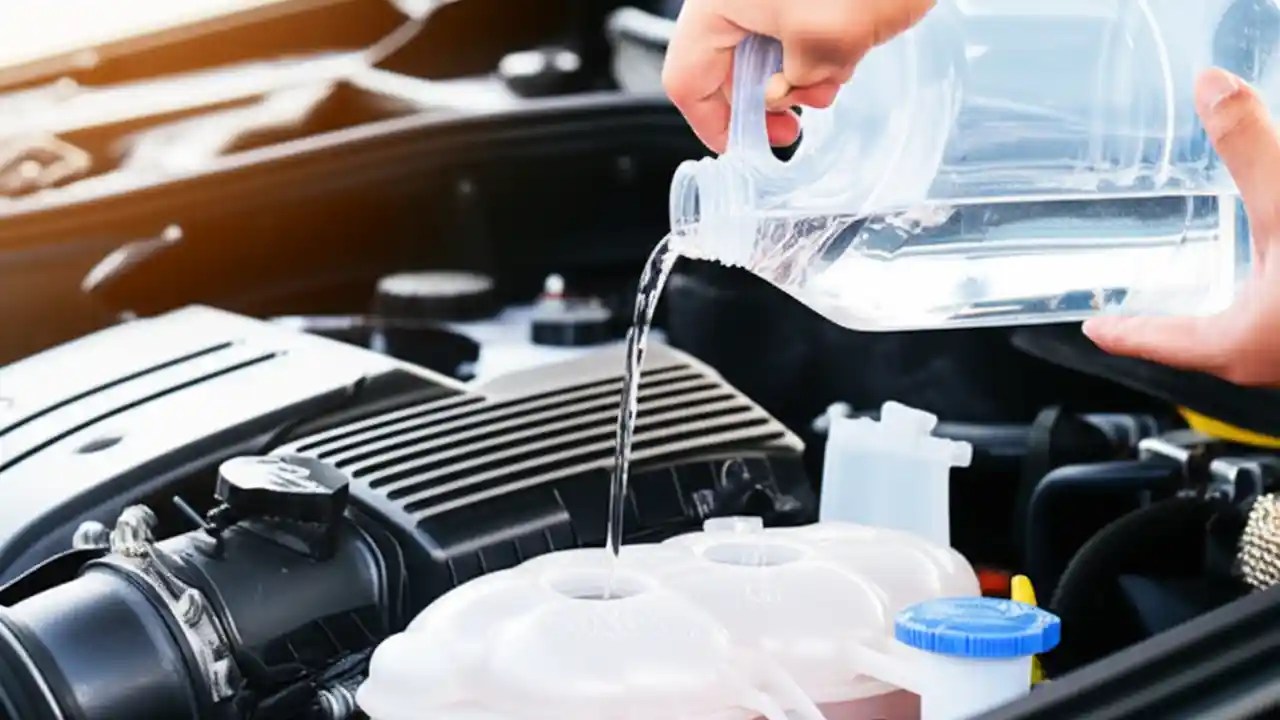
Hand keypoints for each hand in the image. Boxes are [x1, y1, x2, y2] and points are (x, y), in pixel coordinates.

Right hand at [662, 0, 934, 152]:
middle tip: (793, 125)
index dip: (714, 124)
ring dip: (792, 75)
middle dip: (762, 98)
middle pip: (722, 63)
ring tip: (829, 80)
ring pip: (758, 45)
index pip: (688, 79)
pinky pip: (784, 23)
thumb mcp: (825, 45)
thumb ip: (794, 85)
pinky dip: (807, 47)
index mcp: (717, 4)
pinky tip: (840, 53)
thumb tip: (783, 97)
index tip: (745, 148)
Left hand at [1084, 69, 1279, 386]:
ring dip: (1230, 316)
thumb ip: (1248, 149)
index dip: (1127, 331)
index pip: (1161, 342)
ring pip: (1254, 338)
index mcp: (1240, 344)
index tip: (1097, 329)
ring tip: (1210, 292)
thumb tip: (1210, 87)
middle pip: (1204, 346)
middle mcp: (1271, 360)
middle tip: (1141, 313)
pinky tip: (1279, 279)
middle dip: (1173, 328)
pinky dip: (1274, 303)